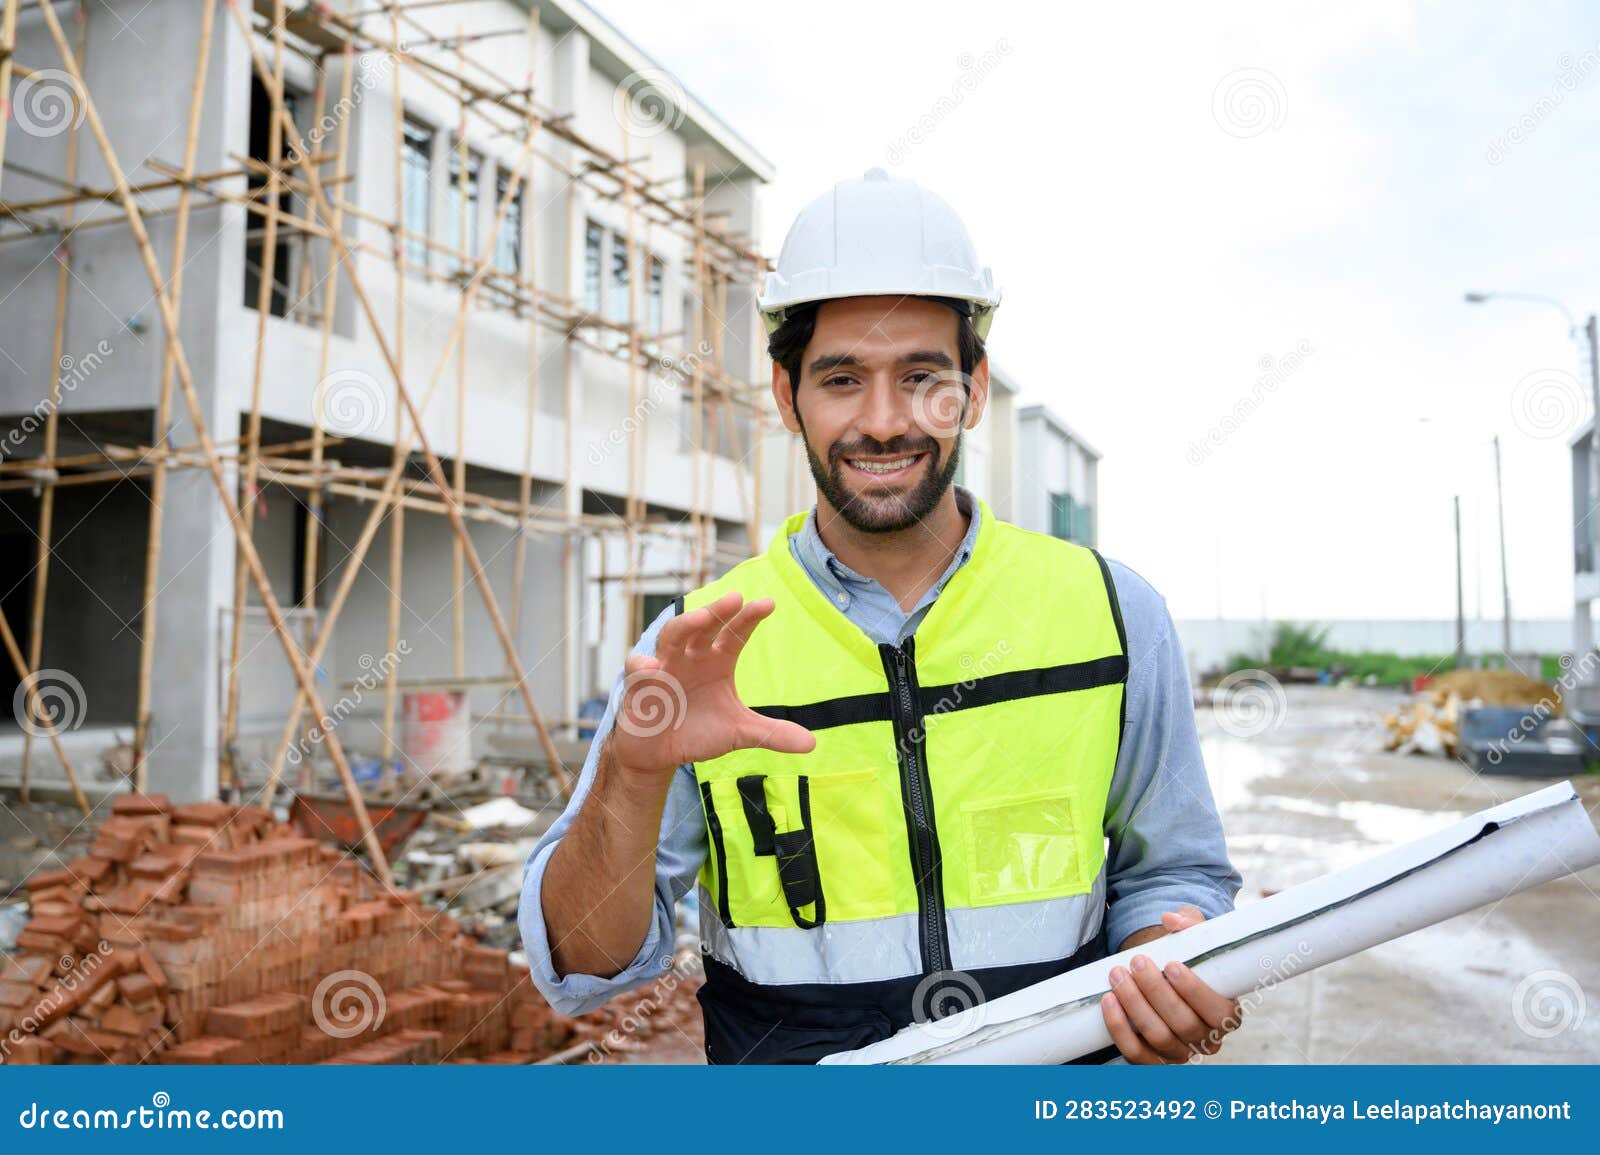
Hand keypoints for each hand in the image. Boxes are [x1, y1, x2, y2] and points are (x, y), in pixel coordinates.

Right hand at [609, 591, 815, 775]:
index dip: (749, 618)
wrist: (659, 754)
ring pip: (671, 636)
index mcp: (717, 661)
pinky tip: (653, 667)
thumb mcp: (738, 734)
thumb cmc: (697, 732)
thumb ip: (771, 734)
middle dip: (718, 611)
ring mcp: (664, 667)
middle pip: (704, 625)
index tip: (768, 604)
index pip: (735, 633)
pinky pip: (638, 669)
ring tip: (700, 617)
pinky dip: (644, 666)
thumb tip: (812, 745)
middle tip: (735, 598)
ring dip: (684, 625)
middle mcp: (692, 657)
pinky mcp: (639, 684)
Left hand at [1099, 906, 1242, 1063]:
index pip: (1220, 1013)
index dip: (1196, 991)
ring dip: (1135, 1005)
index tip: (1172, 965)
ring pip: (1158, 1037)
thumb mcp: (1194, 939)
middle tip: (1137, 962)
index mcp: (1226, 1014)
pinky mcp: (1153, 1060)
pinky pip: (1135, 1053)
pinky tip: (1109, 1001)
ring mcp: (1180, 1053)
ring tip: (1118, 975)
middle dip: (1156, 991)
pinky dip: (1119, 1028)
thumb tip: (1171, 919)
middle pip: (1184, 1024)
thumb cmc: (1184, 960)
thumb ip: (1189, 924)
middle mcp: (1207, 1040)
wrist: (1161, 978)